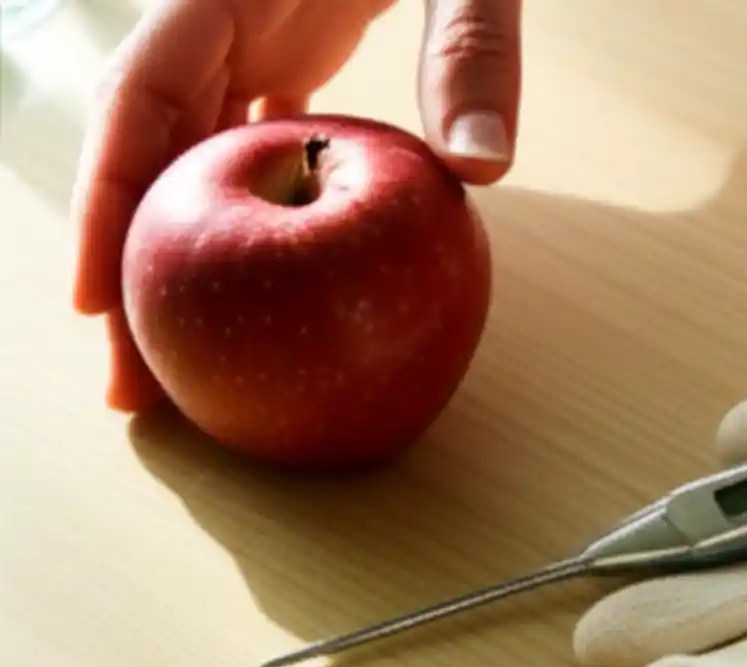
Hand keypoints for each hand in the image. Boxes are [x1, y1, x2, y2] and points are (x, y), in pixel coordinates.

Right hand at [71, 0, 521, 411]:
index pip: (144, 92)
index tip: (93, 300)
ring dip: (178, 246)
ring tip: (180, 352)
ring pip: (185, 150)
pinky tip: (246, 278)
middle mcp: (221, 10)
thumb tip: (484, 171)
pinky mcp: (286, 44)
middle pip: (148, 145)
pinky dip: (235, 210)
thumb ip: (475, 49)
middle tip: (137, 380)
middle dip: (131, 260)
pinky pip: (240, 138)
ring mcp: (249, 28)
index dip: (106, 197)